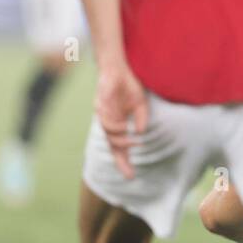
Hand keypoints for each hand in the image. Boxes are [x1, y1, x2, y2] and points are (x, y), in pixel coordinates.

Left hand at [95, 62, 148, 178]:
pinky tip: (124, 127)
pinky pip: (105, 117)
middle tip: (130, 170)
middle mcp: (107, 120)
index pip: (118, 146)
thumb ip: (141, 118)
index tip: (130, 176)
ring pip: (108, 133)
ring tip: (132, 142)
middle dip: (120, 159)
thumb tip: (141, 133)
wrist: (117, 66)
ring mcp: (103, 112)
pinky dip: (114, 125)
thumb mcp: (140, 104)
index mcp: (116, 123)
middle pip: (111, 145)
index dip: (123, 162)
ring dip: (120, 140)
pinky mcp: (101, 101)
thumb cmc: (127, 86)